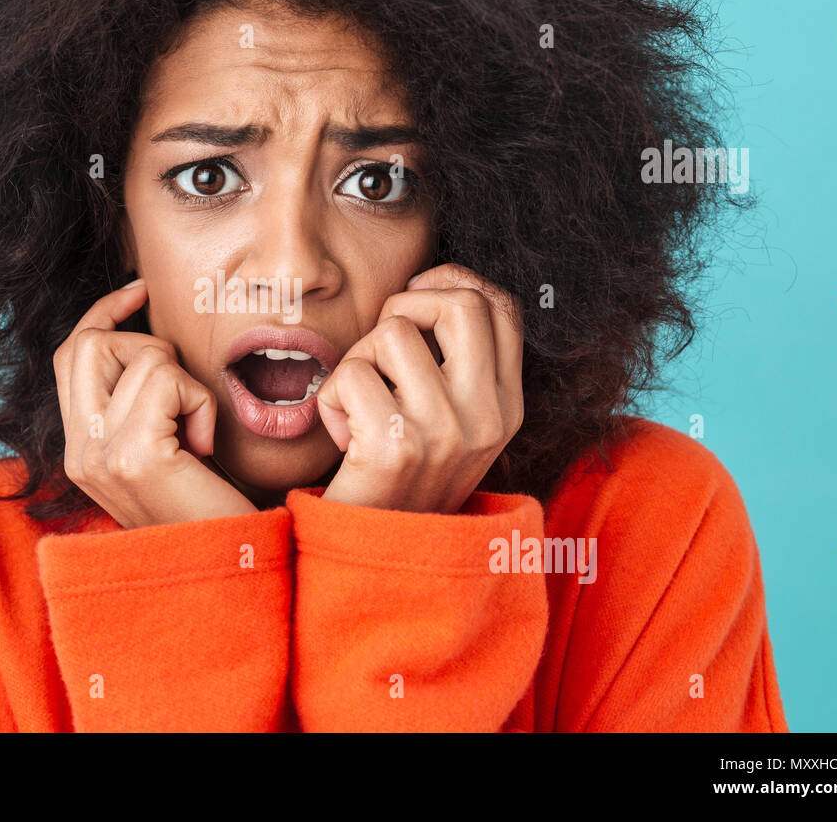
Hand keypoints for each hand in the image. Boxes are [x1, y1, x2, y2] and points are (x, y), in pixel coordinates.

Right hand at [53, 279, 257, 527]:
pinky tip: (205, 449)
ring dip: (186, 385)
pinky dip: (201, 404)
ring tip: (197, 435)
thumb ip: (136, 405)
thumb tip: (142, 337)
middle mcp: (79, 452)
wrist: (227, 569)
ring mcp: (100, 455)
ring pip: (142, 357)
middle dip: (145, 345)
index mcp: (79, 450)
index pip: (69, 354)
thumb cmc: (207, 507)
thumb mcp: (160, 450)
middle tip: (180, 394)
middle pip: (89, 343)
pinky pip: (168, 380)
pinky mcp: (135, 456)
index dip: (102, 313)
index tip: (139, 290)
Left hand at [315, 263, 523, 512]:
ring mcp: (445, 431)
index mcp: (506, 408)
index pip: (503, 308)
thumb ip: (456, 365)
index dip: (455, 282)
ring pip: (392, 332)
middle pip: (461, 303)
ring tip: (359, 405)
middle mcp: (486, 418)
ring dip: (358, 359)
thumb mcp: (450, 424)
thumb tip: (431, 287)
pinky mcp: (394, 445)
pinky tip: (341, 435)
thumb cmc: (398, 478)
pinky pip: (349, 373)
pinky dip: (330, 398)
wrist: (373, 555)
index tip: (416, 293)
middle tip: (381, 344)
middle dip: (407, 304)